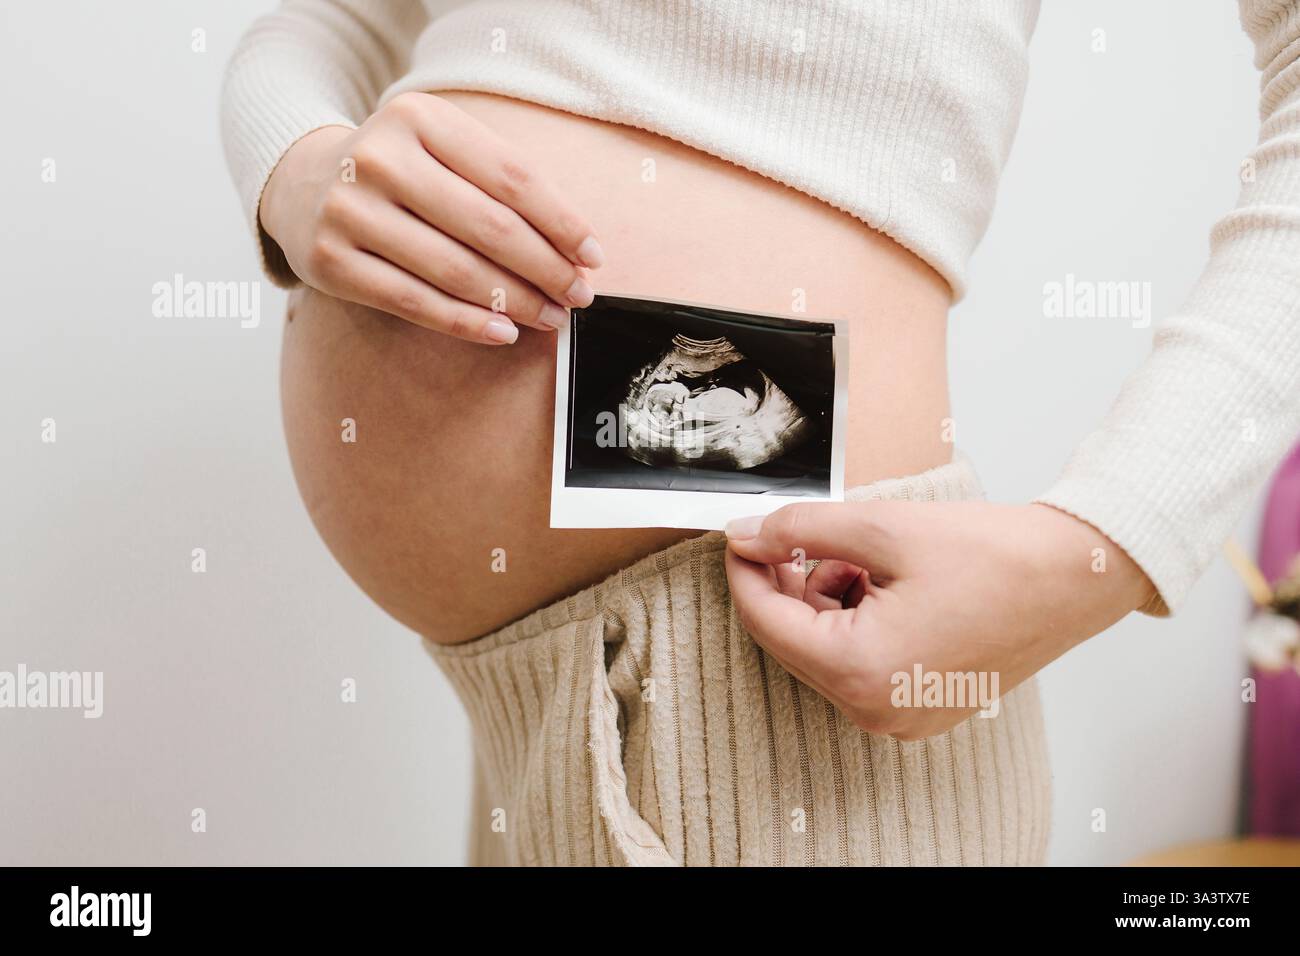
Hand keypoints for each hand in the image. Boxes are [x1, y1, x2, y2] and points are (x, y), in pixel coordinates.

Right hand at [259, 92, 603, 344]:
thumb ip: (503, 186)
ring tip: (549, 317)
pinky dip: (467, 322)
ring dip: (514, 301)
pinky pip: (415, 302)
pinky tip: (504, 332)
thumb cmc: (402, 171)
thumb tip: (577, 250)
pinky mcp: (331, 262)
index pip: (512, 177)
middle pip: (488, 226)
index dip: (562, 222)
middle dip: (545, 268)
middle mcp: (379, 158)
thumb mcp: (444, 150)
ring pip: (454, 269)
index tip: (593, 257)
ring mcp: (349, 211)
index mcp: (419, 118)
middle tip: (578, 296)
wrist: (304, 183)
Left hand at [724, 500, 1155, 739]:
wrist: (1073, 578)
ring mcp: (899, 718)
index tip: (740, 534)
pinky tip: (885, 585)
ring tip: (868, 558)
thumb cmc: (992, 555)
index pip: (766, 622)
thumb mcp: (881, 528)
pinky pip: (857, 667)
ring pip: (823, 652)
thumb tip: (746, 535)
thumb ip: (800, 531)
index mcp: (862, 671)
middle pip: (791, 642)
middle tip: (808, 535)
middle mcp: (875, 710)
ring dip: (826, 601)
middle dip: (791, 584)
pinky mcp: (918, 711)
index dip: (745, 571)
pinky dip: (855, 623)